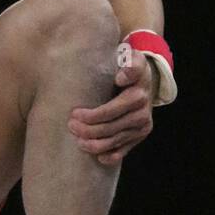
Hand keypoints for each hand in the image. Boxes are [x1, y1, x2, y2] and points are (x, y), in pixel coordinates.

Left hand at [68, 50, 154, 166]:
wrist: (145, 81)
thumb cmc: (130, 68)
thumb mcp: (132, 58)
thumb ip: (130, 62)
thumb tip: (121, 78)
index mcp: (138, 95)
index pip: (111, 110)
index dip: (92, 115)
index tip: (74, 113)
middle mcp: (142, 113)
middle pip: (109, 128)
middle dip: (86, 129)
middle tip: (70, 125)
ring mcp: (142, 127)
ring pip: (114, 142)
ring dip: (93, 144)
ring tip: (77, 140)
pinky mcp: (140, 136)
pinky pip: (124, 151)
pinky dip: (110, 156)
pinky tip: (98, 157)